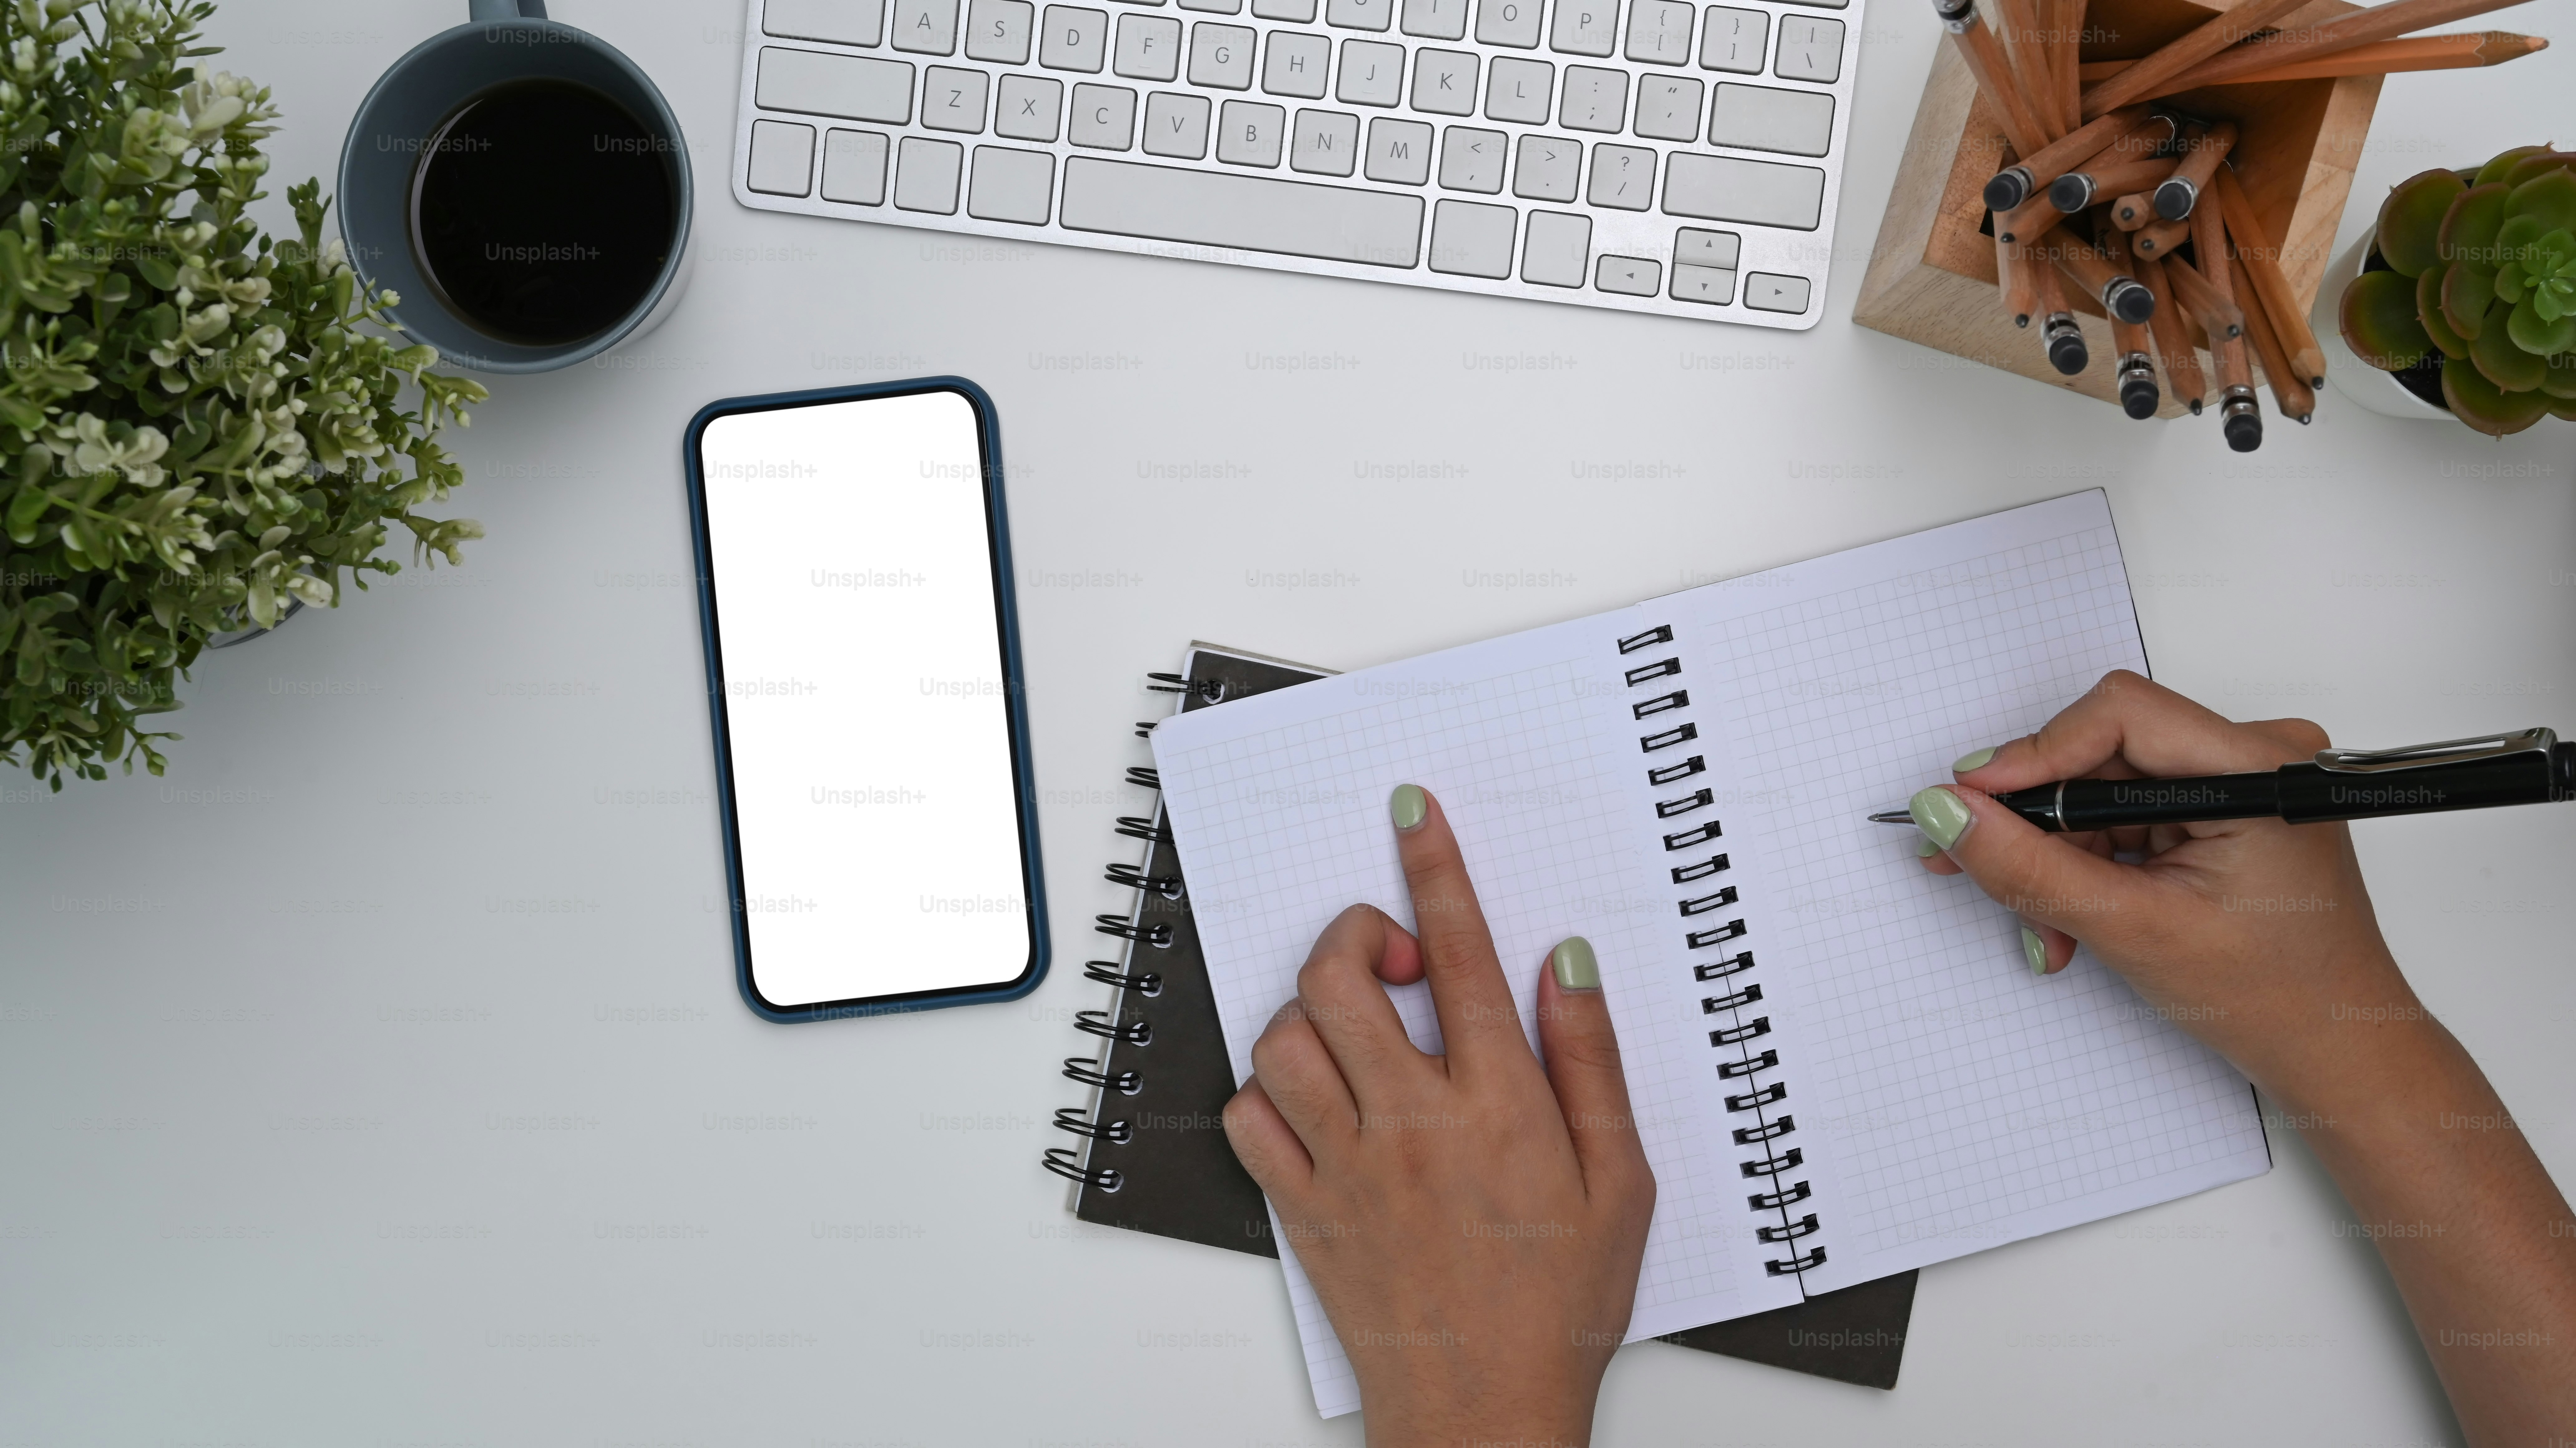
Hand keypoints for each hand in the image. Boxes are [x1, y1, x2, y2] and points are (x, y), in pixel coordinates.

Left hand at [1221, 784, 1653, 1447]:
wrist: (1485, 1412)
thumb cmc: (1557, 1306)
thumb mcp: (1621, 1184)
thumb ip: (1592, 1063)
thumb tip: (1566, 965)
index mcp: (1498, 1110)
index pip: (1457, 957)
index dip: (1434, 871)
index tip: (1414, 815)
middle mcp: (1412, 1125)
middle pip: (1339, 981)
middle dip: (1357, 937)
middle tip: (1393, 961)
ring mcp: (1345, 1166)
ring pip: (1283, 1040)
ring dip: (1313, 1015)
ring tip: (1358, 1037)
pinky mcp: (1301, 1208)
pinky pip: (1248, 1119)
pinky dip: (1267, 1094)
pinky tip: (1315, 1103)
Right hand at [1902, 668, 2408, 1103]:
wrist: (2334, 1049)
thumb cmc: (2276, 997)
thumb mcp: (2133, 930)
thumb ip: (2031, 867)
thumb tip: (1948, 811)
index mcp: (2258, 769)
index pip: (2119, 714)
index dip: (2034, 754)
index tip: (1969, 801)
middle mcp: (2254, 758)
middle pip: (2102, 753)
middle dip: (2039, 824)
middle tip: (1977, 868)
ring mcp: (2237, 785)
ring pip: (2102, 791)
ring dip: (2059, 859)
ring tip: (2046, 928)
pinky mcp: (2218, 812)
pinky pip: (2124, 817)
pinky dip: (2089, 867)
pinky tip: (2074, 917)